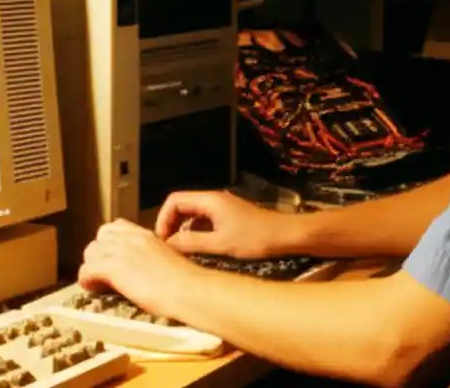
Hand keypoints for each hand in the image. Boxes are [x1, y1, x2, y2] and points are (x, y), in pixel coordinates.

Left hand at [77, 219, 201, 317]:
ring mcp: (121, 251)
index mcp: (146, 235)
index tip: (114, 257)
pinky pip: (87, 270)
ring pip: (90, 251)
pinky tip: (93, 288)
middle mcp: (131, 238)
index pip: (117, 226)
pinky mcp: (113, 268)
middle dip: (99, 252)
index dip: (111, 242)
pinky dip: (86, 280)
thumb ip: (151, 255)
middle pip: (100, 236)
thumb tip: (141, 268)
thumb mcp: (168, 258)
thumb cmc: (187, 281)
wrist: (189, 290)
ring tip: (100, 282)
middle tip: (104, 270)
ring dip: (92, 266)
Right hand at [156, 190, 301, 259]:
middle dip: (170, 224)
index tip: (162, 239)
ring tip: (178, 249)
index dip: (163, 218)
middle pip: (181, 205)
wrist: (287, 236)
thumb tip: (168, 245)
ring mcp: (221, 208)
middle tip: (167, 245)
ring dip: (182, 229)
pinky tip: (195, 247)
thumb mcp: (221, 244)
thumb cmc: (256, 238)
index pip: (174, 200)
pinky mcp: (228, 217)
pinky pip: (203, 220)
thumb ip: (192, 242)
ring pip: (192, 214)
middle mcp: (213, 200)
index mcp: (210, 200)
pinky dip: (195, 231)